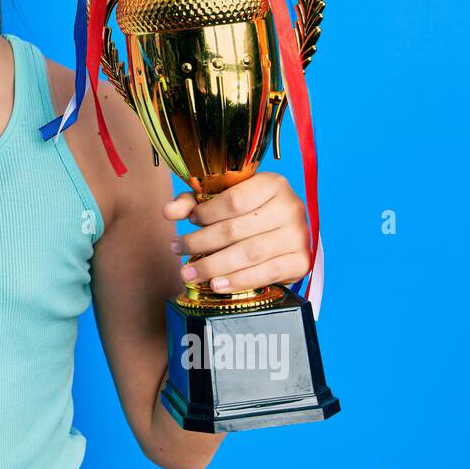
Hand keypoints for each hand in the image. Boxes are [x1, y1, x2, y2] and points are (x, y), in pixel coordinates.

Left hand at [160, 173, 310, 292]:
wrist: (285, 232)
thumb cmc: (251, 212)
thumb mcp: (223, 199)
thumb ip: (194, 203)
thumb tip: (168, 211)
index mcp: (273, 184)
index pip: (234, 200)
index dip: (207, 213)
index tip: (189, 221)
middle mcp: (290, 207)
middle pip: (236, 229)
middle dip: (200, 243)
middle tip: (178, 250)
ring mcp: (298, 236)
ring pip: (248, 254)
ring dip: (214, 266)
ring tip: (189, 273)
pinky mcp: (301, 261)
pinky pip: (265, 274)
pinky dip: (237, 281)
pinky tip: (216, 284)